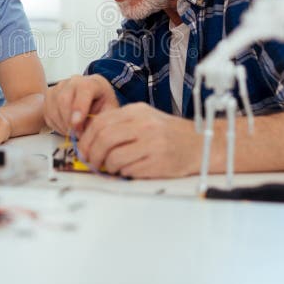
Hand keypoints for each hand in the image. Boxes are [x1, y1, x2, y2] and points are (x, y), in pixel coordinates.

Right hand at [44, 74, 119, 134]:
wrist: (95, 101)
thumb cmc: (102, 106)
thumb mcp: (108, 113)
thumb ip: (98, 120)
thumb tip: (84, 132)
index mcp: (93, 83)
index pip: (84, 89)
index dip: (79, 107)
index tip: (77, 124)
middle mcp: (75, 81)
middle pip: (64, 99)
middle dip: (68, 121)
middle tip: (77, 134)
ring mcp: (60, 87)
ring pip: (53, 106)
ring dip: (62, 124)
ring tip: (73, 132)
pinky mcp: (50, 95)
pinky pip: (47, 112)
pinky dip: (55, 124)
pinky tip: (66, 128)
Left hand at [78, 102, 202, 178]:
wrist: (200, 143)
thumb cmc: (170, 133)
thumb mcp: (145, 118)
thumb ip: (121, 124)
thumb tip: (93, 139)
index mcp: (137, 111)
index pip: (101, 122)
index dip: (87, 139)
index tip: (83, 149)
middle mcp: (143, 125)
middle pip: (104, 138)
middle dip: (92, 153)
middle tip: (91, 162)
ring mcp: (150, 143)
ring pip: (113, 156)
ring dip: (106, 165)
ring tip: (109, 167)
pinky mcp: (156, 162)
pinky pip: (128, 169)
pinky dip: (121, 172)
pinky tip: (126, 170)